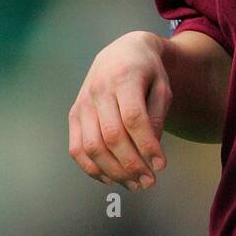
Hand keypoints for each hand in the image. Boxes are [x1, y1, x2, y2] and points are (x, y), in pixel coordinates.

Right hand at [68, 30, 171, 191]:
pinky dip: (92, 168)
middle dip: (132, 164)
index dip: (147, 145)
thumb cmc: (147, 72)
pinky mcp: (74, 114)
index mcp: (124, 77)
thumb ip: (157, 118)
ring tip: (134, 184)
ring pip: (91, 146)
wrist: (122, 52)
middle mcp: (98, 90)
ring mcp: (82, 103)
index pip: (133, 118)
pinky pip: (76, 148)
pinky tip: (111, 178)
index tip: (161, 166)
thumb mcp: (162, 87)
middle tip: (149, 182)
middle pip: (112, 136)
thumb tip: (150, 153)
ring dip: (113, 171)